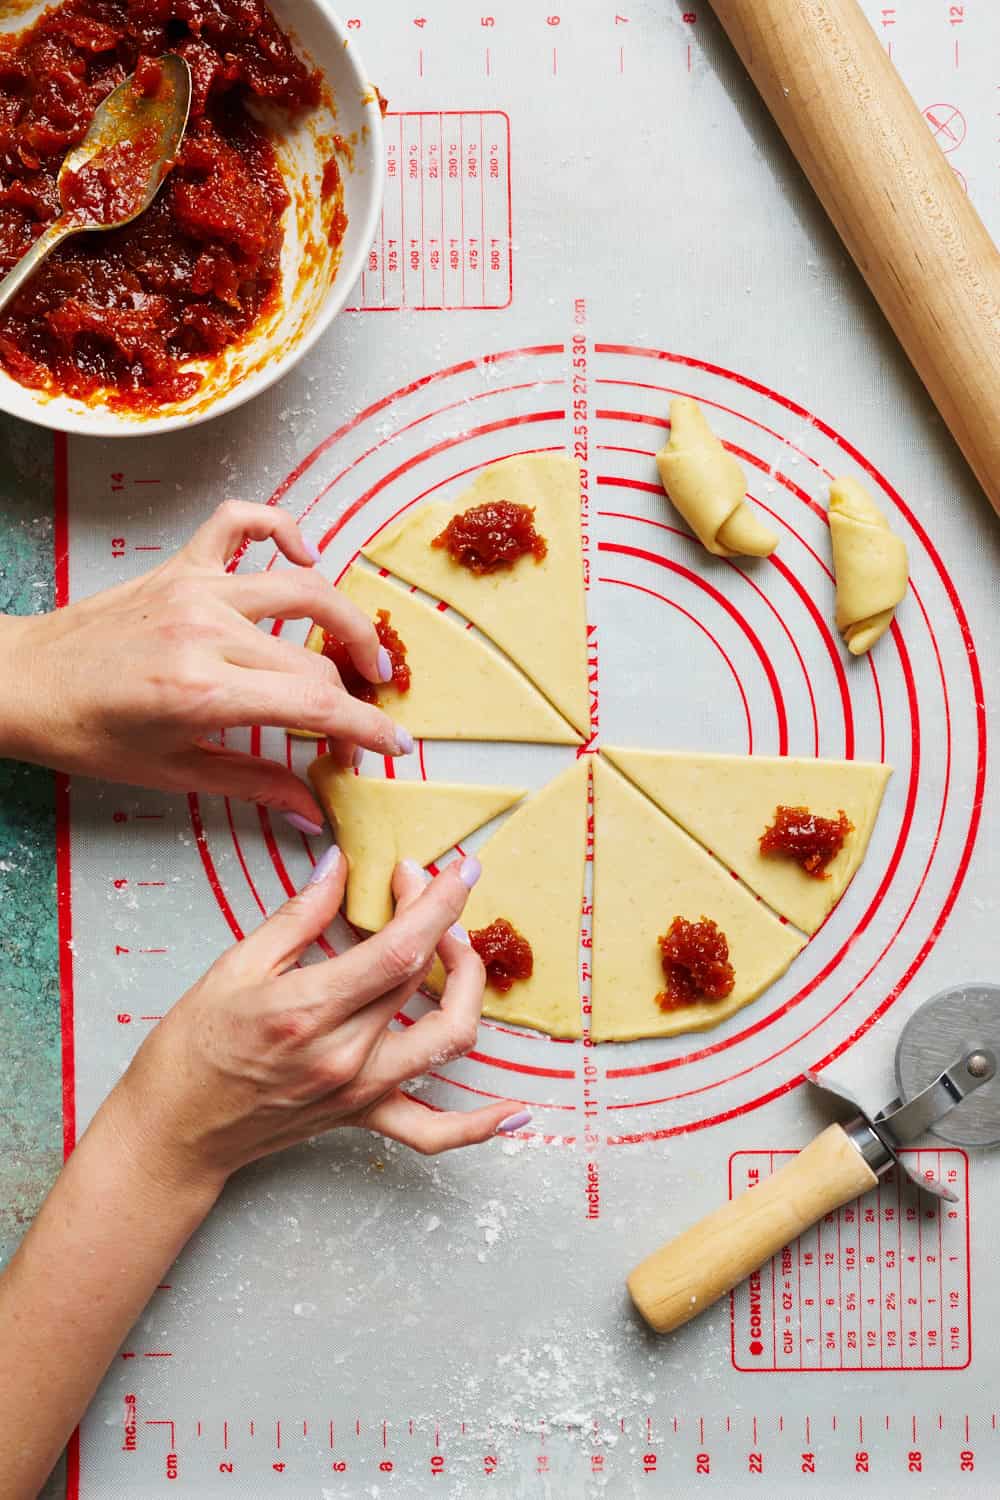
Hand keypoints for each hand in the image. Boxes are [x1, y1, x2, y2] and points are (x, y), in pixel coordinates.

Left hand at [0, 501, 413, 828]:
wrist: (21, 683)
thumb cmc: (86, 733)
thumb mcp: (172, 772)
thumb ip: (254, 786)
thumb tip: (312, 811)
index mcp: (202, 691)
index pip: (315, 705)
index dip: (366, 729)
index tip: (392, 747)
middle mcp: (205, 632)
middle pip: (315, 658)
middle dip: (353, 697)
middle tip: (361, 724)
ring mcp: (195, 591)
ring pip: (302, 590)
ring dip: (347, 621)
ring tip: (362, 654)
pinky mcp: (181, 568)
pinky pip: (243, 525)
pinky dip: (282, 530)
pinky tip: (304, 557)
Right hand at [104, 850, 528, 1189]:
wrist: (172, 1131)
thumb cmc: (191, 1050)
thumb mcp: (234, 966)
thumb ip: (298, 915)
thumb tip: (338, 864)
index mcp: (309, 1010)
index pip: (401, 950)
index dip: (438, 904)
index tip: (457, 869)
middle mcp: (344, 1055)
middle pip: (425, 980)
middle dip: (440, 921)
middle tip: (423, 887)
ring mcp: (359, 1091)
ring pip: (448, 1041)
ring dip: (467, 987)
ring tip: (454, 948)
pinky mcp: (361, 1117)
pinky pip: (433, 1132)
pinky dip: (478, 1126)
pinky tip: (513, 1109)